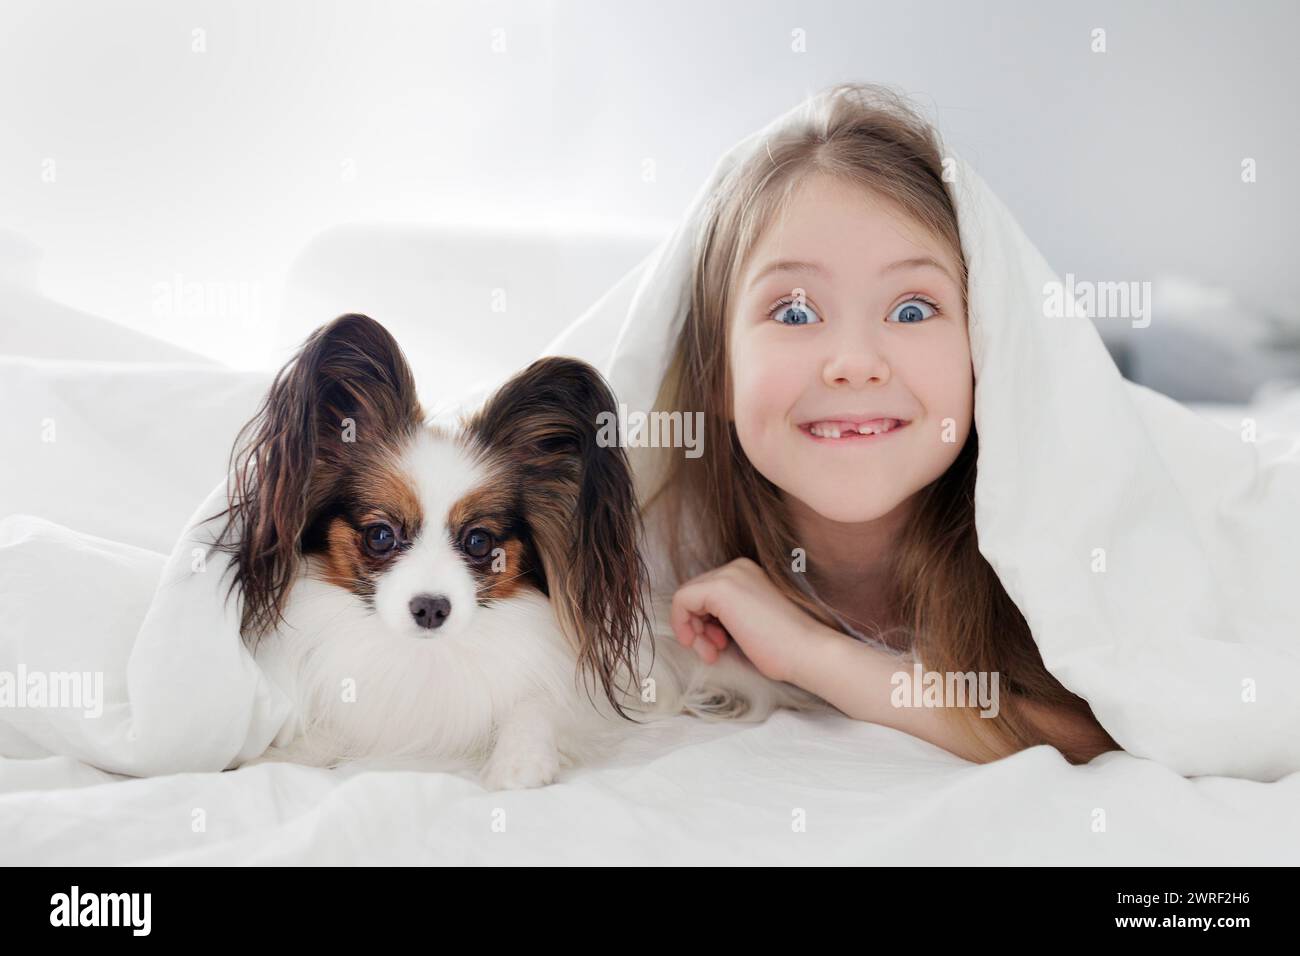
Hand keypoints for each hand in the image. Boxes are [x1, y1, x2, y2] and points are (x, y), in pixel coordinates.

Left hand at [669, 557, 825, 684]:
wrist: (807, 652)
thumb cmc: (784, 648)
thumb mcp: (748, 623)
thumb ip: (726, 615)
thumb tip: (695, 622)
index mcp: (746, 573)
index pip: (705, 593)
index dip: (702, 622)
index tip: (716, 646)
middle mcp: (737, 567)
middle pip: (694, 594)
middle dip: (696, 626)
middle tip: (711, 652)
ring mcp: (730, 575)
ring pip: (686, 597)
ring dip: (692, 630)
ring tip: (711, 653)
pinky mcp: (721, 588)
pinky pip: (681, 600)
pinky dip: (682, 624)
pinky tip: (699, 645)